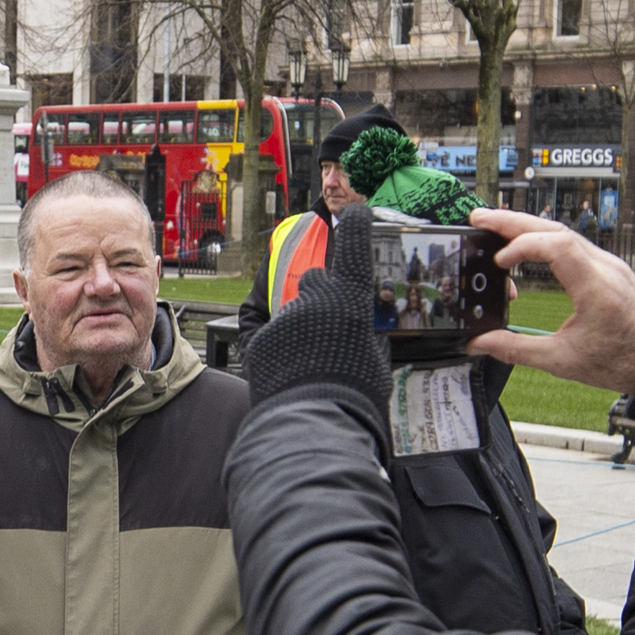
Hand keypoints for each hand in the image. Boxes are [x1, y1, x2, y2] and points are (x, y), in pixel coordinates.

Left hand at [232, 208, 387, 412]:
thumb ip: (361, 337)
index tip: (355, 212)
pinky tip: (290, 375)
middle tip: (326, 331)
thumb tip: (356, 336)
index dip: (355, 229)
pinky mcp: (262, 337)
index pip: (354, 254)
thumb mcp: (373, 361)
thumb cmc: (354, 396)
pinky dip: (280, 352)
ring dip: (299, 333)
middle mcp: (317, 300)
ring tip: (308, 368)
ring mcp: (286, 317)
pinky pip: (273, 338)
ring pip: (293, 315)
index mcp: (350, 302)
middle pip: (315, 282)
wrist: (314, 422)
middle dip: (318, 296)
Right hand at [465, 210, 634, 397]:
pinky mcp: (609, 269)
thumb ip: (517, 349)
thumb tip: (481, 343)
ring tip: (497, 227)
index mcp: (596, 287)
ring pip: (565, 232)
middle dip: (514, 221)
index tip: (500, 262)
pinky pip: (574, 243)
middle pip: (555, 228)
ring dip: (529, 227)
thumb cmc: (623, 361)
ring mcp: (609, 264)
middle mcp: (605, 267)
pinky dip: (546, 239)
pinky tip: (529, 244)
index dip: (521, 246)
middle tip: (481, 217)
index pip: (556, 244)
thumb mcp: (562, 360)